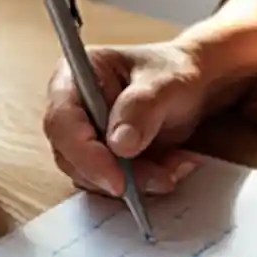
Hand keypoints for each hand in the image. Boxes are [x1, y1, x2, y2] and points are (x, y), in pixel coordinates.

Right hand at [44, 43, 208, 196]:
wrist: (195, 88)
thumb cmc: (175, 72)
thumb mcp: (167, 83)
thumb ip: (142, 107)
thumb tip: (120, 145)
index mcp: (73, 77)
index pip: (62, 121)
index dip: (85, 154)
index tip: (118, 180)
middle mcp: (71, 109)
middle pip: (71, 156)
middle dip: (117, 174)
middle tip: (161, 177)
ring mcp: (84, 138)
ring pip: (92, 177)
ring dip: (137, 181)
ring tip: (176, 164)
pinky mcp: (100, 160)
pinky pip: (111, 183)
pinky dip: (143, 183)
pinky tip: (172, 167)